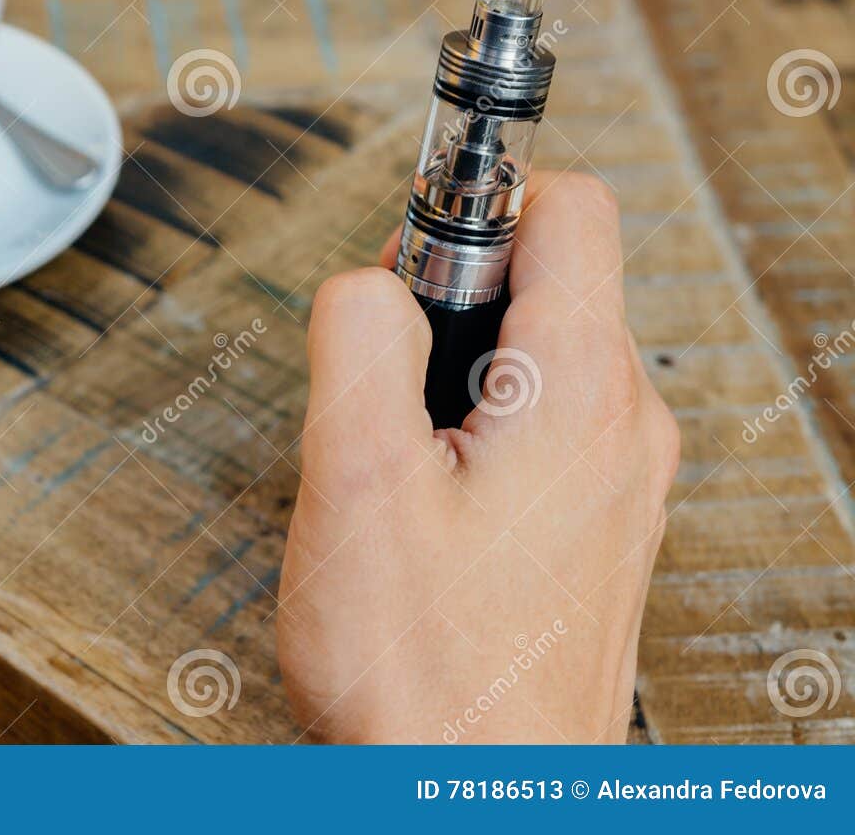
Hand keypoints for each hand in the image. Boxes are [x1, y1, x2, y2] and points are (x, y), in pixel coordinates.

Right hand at [276, 172, 679, 742]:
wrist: (476, 801)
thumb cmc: (426, 674)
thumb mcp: (354, 477)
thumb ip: (358, 338)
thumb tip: (370, 281)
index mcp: (578, 390)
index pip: (568, 206)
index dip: (477, 205)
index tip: (413, 256)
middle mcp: (626, 426)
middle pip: (546, 280)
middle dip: (449, 308)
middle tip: (384, 393)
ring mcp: (623, 482)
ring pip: (537, 359)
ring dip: (456, 380)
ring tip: (400, 467)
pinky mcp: (602, 527)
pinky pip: (543, 428)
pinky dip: (479, 438)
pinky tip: (429, 511)